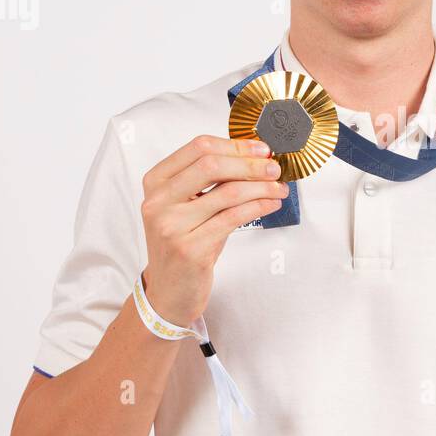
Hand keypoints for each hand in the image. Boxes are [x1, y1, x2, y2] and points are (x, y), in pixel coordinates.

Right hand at [138, 134, 286, 324]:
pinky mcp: (191, 249)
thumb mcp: (187, 206)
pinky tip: (270, 205)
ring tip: (279, 188)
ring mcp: (172, 226)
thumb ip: (210, 181)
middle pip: (212, 165)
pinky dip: (259, 207)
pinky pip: (234, 218)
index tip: (260, 149)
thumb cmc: (184, 243)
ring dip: (261, 187)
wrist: (168, 291)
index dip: (235, 145)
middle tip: (274, 167)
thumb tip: (253, 158)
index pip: (198, 148)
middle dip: (250, 164)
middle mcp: (158, 201)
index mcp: (156, 182)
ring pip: (228, 193)